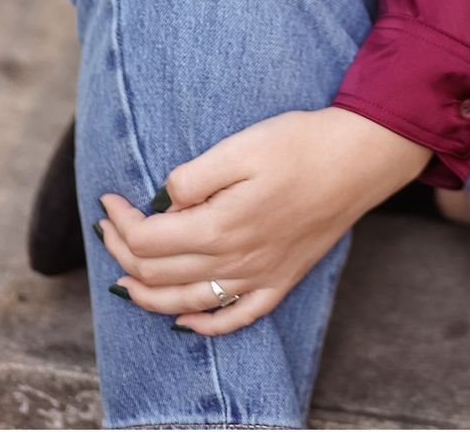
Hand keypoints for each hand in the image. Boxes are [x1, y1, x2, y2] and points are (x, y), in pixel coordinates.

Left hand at [95, 107, 429, 334]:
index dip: (121, 223)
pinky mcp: (281, 280)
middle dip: (124, 253)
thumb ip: (193, 177)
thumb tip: (161, 202)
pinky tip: (185, 320)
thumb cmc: (300, 144)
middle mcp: (235, 261)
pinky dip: (204, 325)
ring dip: (147, 296)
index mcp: (220, 226)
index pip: (148, 241)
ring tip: (124, 278)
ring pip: (186, 304)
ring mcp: (259, 277)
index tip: (109, 200)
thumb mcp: (241, 145)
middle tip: (110, 227)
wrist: (359, 159)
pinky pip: (235, 318)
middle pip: (159, 275)